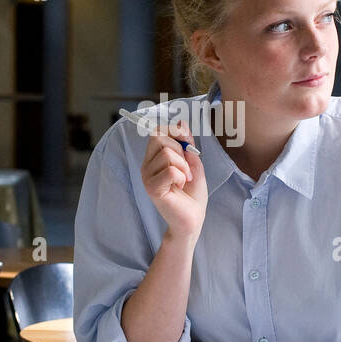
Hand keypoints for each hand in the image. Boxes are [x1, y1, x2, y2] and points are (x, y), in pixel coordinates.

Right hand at [140, 119, 207, 241]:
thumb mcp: (193, 163)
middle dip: (180, 150)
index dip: (175, 133)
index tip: (187, 146)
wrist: (193, 219)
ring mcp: (147, 177)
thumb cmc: (192, 194)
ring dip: (184, 166)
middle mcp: (147, 165)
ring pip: (167, 153)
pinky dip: (182, 177)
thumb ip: (187, 144)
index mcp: (154, 158)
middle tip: (186, 169)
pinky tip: (181, 186)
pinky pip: (171, 171)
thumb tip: (181, 122)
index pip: (157, 131)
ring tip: (185, 179)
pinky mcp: (152, 188)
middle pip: (159, 137)